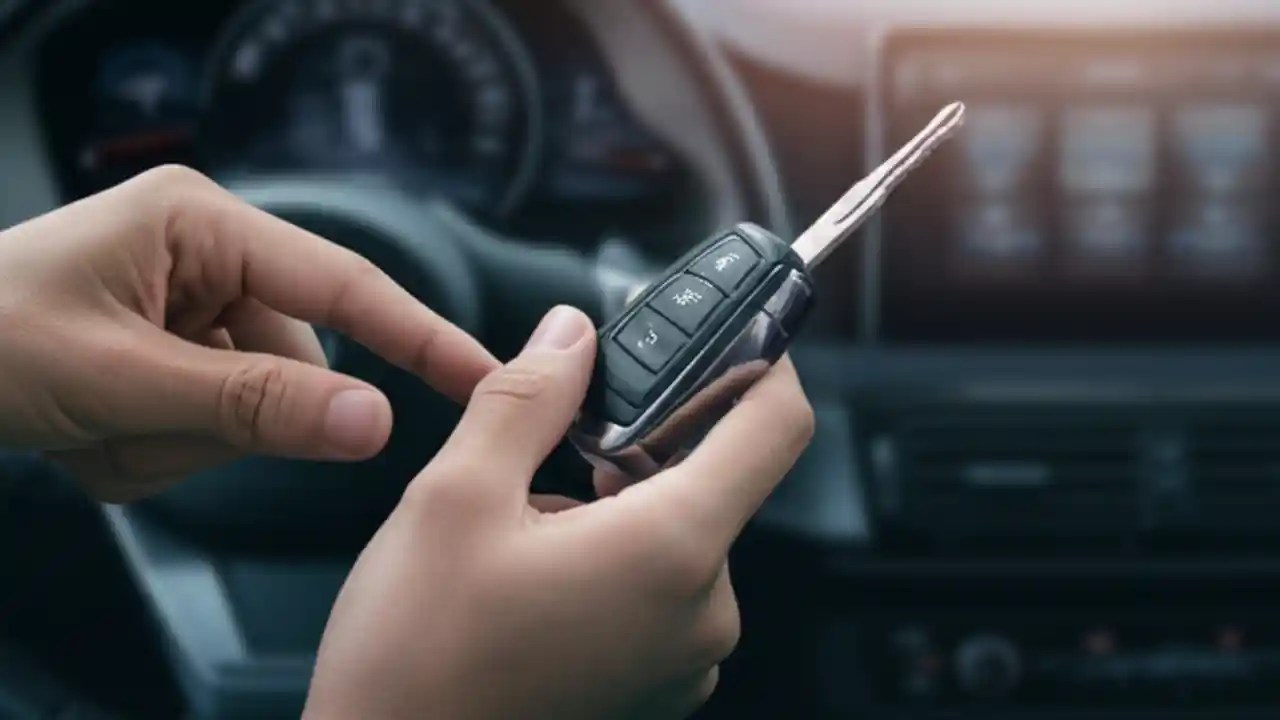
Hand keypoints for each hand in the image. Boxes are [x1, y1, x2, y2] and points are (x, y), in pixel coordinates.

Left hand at [0, 165, 498, 500]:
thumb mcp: (118, 380)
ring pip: (255, 409)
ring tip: (97, 431)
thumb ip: (252, 406)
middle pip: (293, 368)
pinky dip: (162, 451)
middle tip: (131, 428)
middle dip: (220, 423)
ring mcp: (192, 304)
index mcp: (203, 222)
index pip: (345, 286)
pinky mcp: (177, 349)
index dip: (421, 337)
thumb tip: (373, 423)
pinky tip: (94, 434)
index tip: (485, 378)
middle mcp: (208, 253)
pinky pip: (217, 424)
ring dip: (181, 444)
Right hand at [305, 306, 814, 719]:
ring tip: (527, 528)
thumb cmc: (416, 658)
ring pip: (680, 530)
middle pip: (717, 475)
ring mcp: (685, 656)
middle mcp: (703, 609)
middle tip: (557, 446)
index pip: (779, 425)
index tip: (726, 332)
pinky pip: (663, 588)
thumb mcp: (455, 496)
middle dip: (644, 441)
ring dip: (617, 503)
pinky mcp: (658, 684)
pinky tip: (538, 576)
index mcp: (673, 548)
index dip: (762, 360)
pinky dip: (615, 558)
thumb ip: (528, 396)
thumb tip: (572, 334)